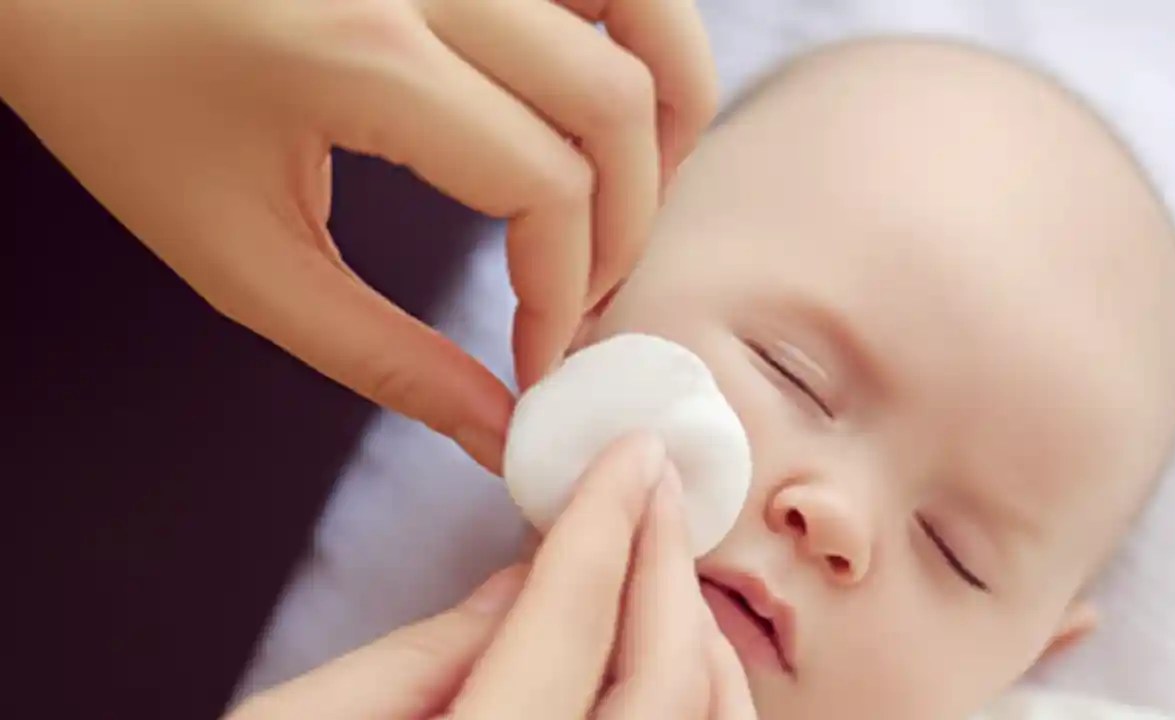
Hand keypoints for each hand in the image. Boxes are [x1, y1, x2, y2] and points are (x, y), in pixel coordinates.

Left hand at [0, 0, 716, 471]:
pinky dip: (634, 36)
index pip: (548, 186)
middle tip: (590, 294)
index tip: (544, 353)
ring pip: (647, 6)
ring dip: (669, 112)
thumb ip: (383, 359)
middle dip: (632, 227)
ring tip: (636, 193)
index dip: (568, 292)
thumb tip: (494, 429)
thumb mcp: (241, 257)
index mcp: (368, 54)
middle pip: (620, 103)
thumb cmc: (119, 100)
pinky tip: (603, 99)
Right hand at [226, 434, 755, 718]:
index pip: (563, 625)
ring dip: (696, 633)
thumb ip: (418, 656)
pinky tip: (670, 656)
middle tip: (654, 483)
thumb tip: (522, 583)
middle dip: (664, 561)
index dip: (603, 521)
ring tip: (662, 556)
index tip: (627, 454)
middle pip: (661, 679)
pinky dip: (698, 702)